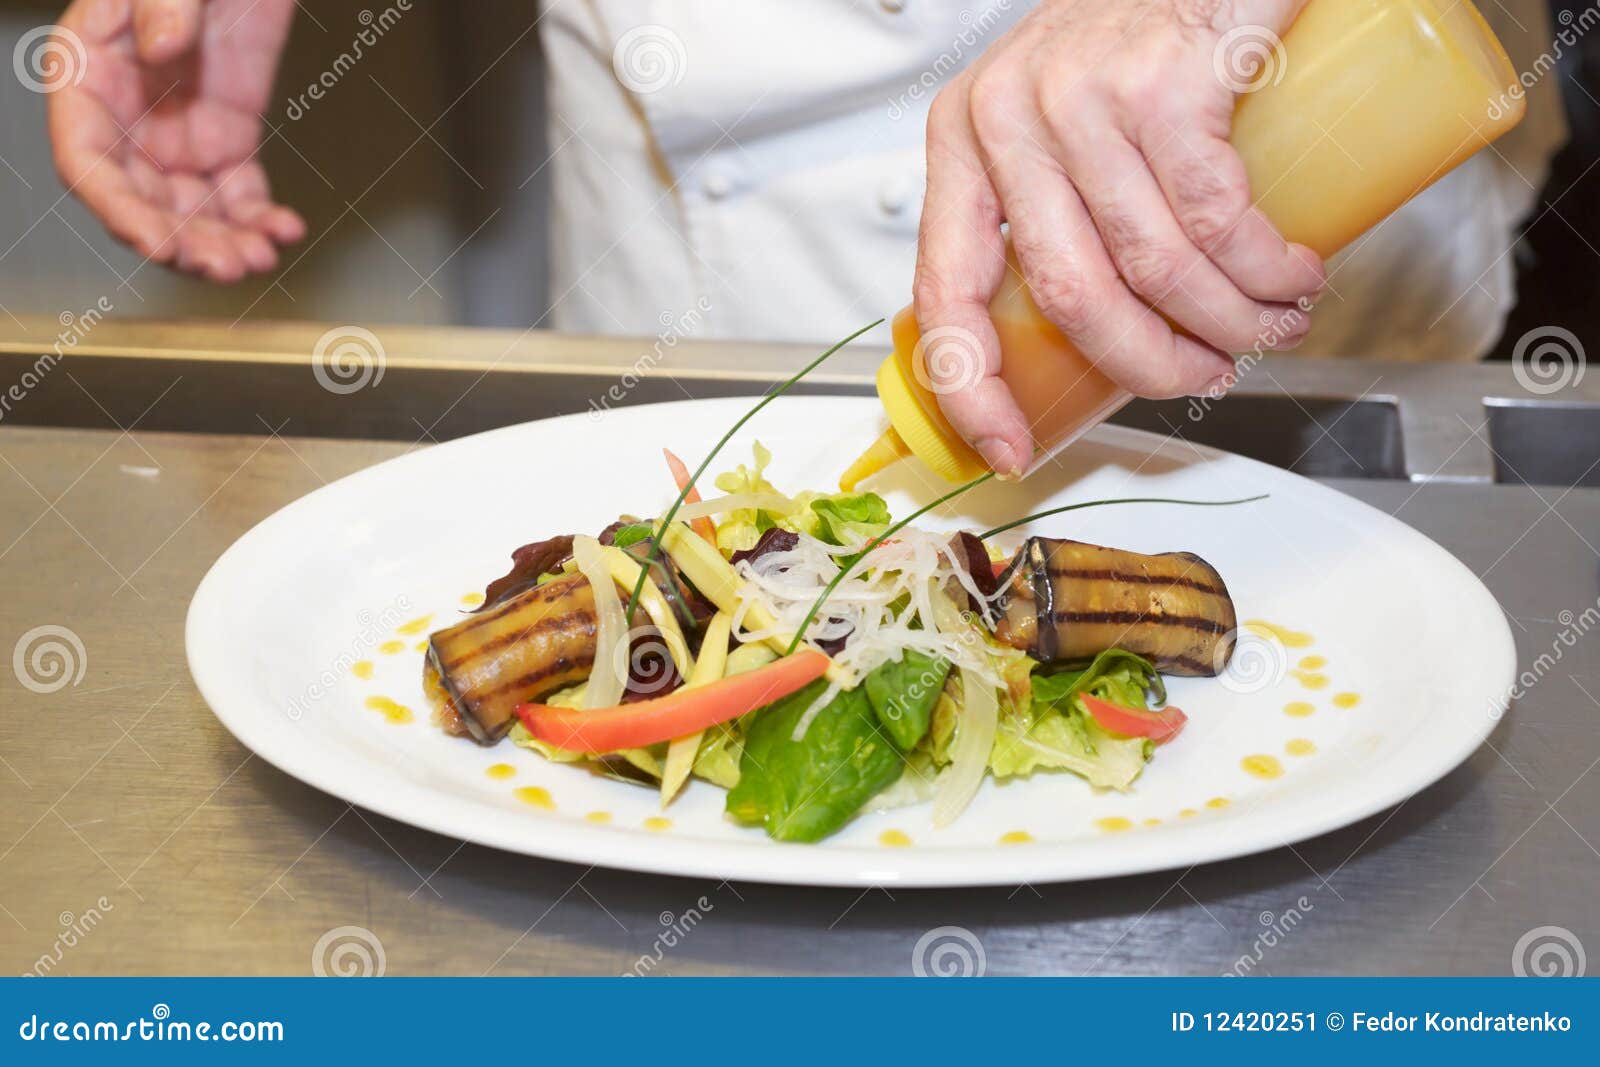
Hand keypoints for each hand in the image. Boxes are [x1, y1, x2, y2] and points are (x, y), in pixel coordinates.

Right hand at [47, 0, 301, 281]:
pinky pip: (238, 193)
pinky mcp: (227, 139)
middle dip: (183, 242)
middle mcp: (126, 119)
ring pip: (191, 211)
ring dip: (223, 242)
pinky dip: (260, 218)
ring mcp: (176, 134)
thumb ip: (159, 7)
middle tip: (228, 265)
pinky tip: (286, 228)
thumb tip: (162, 45)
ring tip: (261, 257)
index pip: (87, 163)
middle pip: (143, 202)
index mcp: (87, 79)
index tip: (158, 244)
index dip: (119, 211)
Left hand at [915, 0, 1324, 474]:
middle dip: (1149, 364)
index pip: (942, 289)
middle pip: (1068, 297)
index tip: (1013, 448)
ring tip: (1271, 324)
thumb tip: (1089, 339)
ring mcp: (1078, 95)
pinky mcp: (1161, 81)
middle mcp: (1004, 116)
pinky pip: (1217, 221)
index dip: (974, 388)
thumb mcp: (1060, 120)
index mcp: (962, 140)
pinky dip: (1266, 270)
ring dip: (1228, 324)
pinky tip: (1292, 276)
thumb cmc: (1144, 30)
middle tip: (1205, 375)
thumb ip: (1051, 210)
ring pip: (1151, 268)